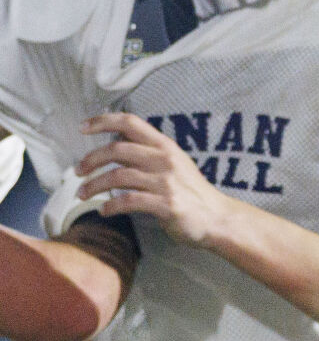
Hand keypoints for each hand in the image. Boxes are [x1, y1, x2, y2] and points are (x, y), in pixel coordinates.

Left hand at [76, 113, 230, 245]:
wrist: (219, 218)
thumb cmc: (193, 193)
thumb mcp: (173, 165)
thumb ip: (147, 154)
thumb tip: (116, 145)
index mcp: (165, 146)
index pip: (130, 123)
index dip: (103, 122)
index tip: (82, 128)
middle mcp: (165, 160)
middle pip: (116, 150)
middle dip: (91, 160)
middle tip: (78, 172)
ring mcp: (166, 182)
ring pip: (118, 177)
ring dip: (94, 186)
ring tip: (83, 194)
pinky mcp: (166, 205)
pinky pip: (129, 201)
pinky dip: (111, 206)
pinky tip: (104, 211)